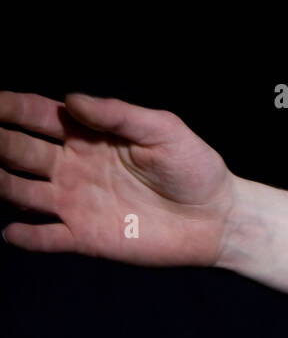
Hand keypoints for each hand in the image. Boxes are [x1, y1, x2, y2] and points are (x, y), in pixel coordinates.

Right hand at [0, 90, 234, 267]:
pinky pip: (46, 238)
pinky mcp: (84, 237)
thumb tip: (71, 99)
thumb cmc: (194, 166)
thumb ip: (118, 115)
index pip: (40, 117)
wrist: (215, 218)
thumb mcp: (163, 129)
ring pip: (22, 192)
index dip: (11, 108)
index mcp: (90, 136)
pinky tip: (10, 231)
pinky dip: (26, 237)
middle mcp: (74, 167)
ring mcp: (76, 203)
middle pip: (21, 152)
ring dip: (0, 183)